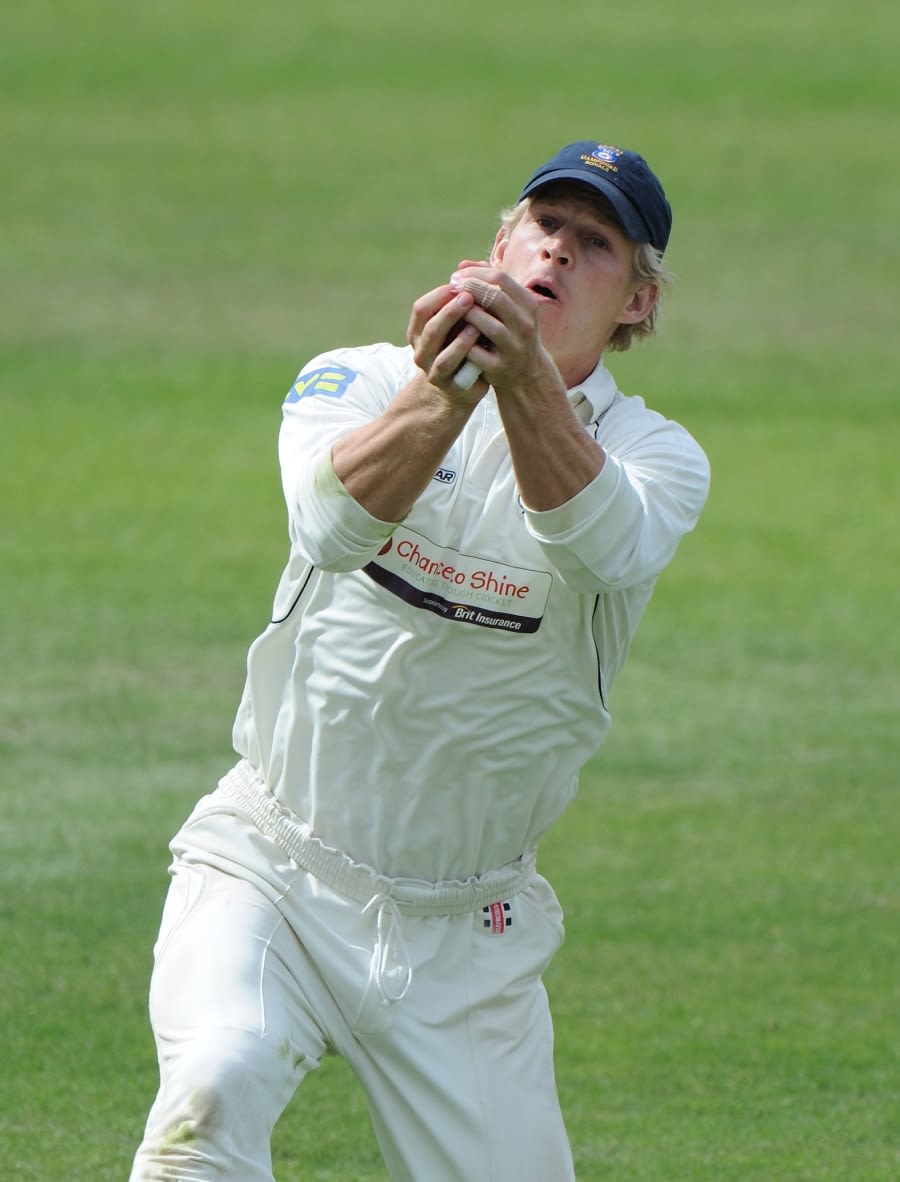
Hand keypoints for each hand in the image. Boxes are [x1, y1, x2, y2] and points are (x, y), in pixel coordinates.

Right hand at [406, 281, 488, 403]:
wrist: (469, 385)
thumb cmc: (466, 345)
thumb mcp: (465, 320)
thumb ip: (468, 296)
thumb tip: (474, 263)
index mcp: (420, 331)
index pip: (422, 307)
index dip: (440, 294)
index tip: (462, 282)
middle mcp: (420, 349)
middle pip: (427, 323)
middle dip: (448, 307)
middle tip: (468, 294)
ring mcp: (430, 368)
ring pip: (435, 343)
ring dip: (454, 326)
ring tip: (474, 314)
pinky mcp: (445, 383)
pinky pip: (449, 363)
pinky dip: (462, 346)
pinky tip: (477, 335)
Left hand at [447, 262, 559, 396]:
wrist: (525, 373)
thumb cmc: (510, 331)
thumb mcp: (508, 306)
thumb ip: (487, 283)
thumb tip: (461, 265)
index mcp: (528, 304)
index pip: (500, 278)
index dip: (475, 273)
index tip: (456, 276)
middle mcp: (525, 325)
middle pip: (494, 297)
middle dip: (468, 289)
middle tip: (450, 287)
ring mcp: (514, 347)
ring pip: (486, 324)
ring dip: (465, 314)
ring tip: (450, 309)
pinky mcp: (499, 367)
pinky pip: (476, 350)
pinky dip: (462, 341)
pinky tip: (451, 335)